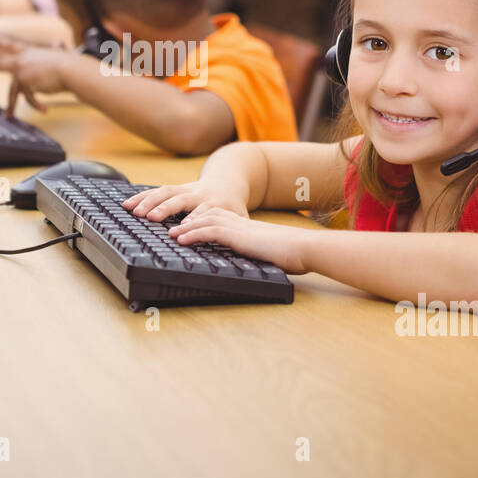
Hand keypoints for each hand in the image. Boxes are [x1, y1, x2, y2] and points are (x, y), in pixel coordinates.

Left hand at [0, 32, 69, 114]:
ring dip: (11, 106)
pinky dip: (38, 105)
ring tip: (8, 116)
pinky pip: (29, 98)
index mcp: (29, 52)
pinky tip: (45, 110)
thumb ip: (58, 48)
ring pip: (12, 90)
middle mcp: (22, 60)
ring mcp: (22, 71)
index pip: (9, 46)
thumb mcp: (60, 54)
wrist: (71, 70)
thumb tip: (61, 42)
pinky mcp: (25, 83)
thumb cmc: (70, 63)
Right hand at [123, 179, 248, 221]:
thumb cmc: (233, 208)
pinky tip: (127, 204)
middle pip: (182, 199)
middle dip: (166, 208)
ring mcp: (186, 189)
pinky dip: (142, 196)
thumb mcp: (239, 219)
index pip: (203, 212)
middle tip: (152, 218)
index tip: (182, 230)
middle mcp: (199, 195)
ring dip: (149, 201)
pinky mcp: (176, 188)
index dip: (193, 220)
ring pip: (167, 192)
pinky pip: (157, 190)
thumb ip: (236, 233)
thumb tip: (240, 251)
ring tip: (135, 212)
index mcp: (216, 204)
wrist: (228, 182)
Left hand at [167, 207, 307, 273]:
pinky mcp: (240, 237)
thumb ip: (257, 254)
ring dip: (185, 227)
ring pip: (205, 221)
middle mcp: (241, 223)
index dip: (200, 219)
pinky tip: (181, 240)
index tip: (186, 225)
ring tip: (170, 234)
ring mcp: (240, 228)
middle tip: (171, 228)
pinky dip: (193, 235)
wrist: (306, 248)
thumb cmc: (294, 254)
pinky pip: (210, 232)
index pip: (218, 217)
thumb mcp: (270, 253)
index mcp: (247, 226)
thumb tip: (254, 263)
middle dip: (187, 220)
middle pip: (207, 214)